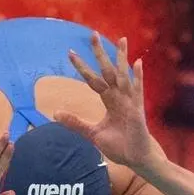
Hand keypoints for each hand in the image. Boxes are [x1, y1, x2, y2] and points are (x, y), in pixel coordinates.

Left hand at [56, 34, 163, 170]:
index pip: (93, 80)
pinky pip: (137, 91)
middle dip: (100, 54)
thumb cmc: (119, 146)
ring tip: (122, 39)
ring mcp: (130, 102)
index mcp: (110, 101)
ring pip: (123, 75)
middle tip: (93, 35)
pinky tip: (137, 62)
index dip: (82, 68)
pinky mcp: (138, 110)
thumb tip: (55, 114)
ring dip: (122, 58)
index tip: (70, 53)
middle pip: (107, 71)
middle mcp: (120, 97)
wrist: (136, 159)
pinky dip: (137, 77)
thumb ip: (75, 122)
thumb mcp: (92, 133)